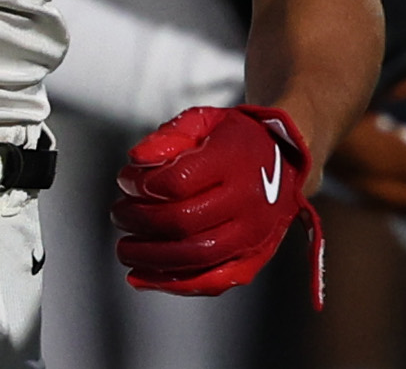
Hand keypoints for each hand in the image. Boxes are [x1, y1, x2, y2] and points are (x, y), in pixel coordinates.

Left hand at [114, 105, 320, 302]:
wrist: (286, 159)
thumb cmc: (238, 140)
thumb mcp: (204, 120)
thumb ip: (169, 136)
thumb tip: (138, 159)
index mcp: (233, 162)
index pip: (177, 182)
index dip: (141, 185)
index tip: (126, 181)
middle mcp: (247, 201)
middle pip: (182, 222)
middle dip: (139, 221)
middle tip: (119, 214)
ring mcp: (253, 234)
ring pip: (195, 256)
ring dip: (150, 256)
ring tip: (126, 248)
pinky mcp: (254, 258)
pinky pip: (214, 280)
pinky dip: (176, 284)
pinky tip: (145, 277)